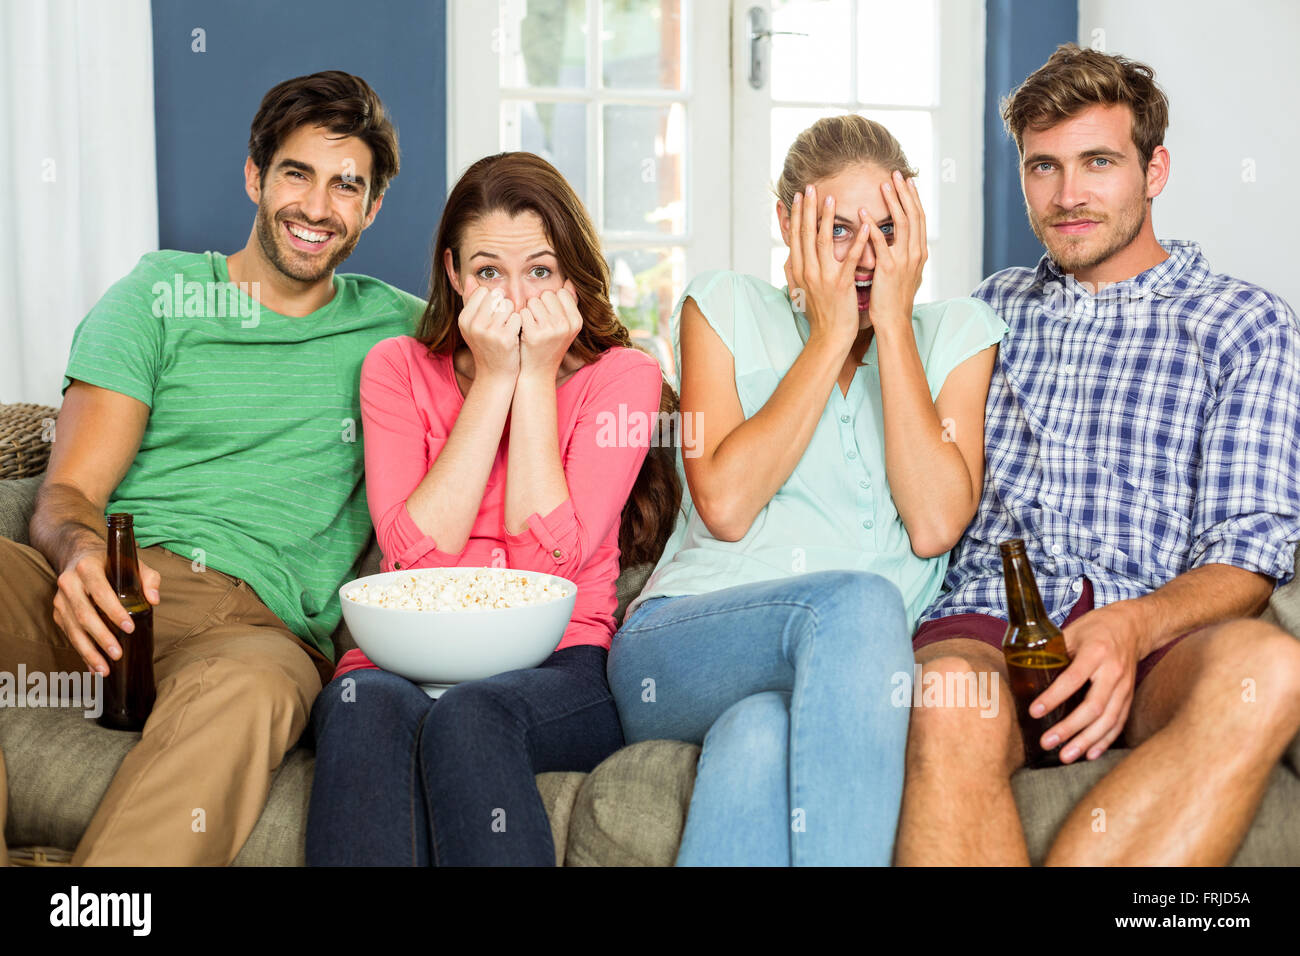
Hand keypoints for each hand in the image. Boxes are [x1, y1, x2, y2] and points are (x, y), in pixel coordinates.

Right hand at [52, 544, 160, 675]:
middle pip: (83, 614)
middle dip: (101, 637)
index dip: (114, 611)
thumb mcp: (134, 563)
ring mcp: (60, 599)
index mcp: (87, 567)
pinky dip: (82, 652)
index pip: (100, 591)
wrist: (79, 556)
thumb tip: (154, 600)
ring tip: (104, 668)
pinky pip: (69, 635)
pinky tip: (93, 666)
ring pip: (72, 629)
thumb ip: (149, 578)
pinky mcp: (58, 613)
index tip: (129, 628)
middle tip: (118, 654)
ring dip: (88, 651)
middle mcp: (69, 582)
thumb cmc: (112, 563)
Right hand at [458, 276, 521, 381]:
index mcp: (464, 319)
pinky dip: (519, 325)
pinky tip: (514, 336)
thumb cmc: (486, 345)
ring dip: (512, 315)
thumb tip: (470, 277)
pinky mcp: (505, 338)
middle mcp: (474, 325)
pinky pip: (517, 317)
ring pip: (508, 305)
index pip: (483, 291)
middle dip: (503, 306)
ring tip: (507, 329)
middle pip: (496, 296)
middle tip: (501, 323)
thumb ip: (471, 300)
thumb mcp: (473, 324)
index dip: (492, 300)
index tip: (492, 315)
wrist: (496, 374)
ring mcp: (489, 332)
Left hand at [519, 280, 582, 377]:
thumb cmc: (549, 345)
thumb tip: (571, 280)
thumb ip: (570, 303)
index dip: (551, 302)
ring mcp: (550, 329)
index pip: (560, 292)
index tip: (549, 317)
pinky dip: (520, 319)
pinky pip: (523, 312)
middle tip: (540, 323)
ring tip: (532, 327)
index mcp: (576, 321)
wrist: (537, 372)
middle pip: (546, 295)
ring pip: (533, 301)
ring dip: (529, 311)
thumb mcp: (566, 326)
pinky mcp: (534, 334)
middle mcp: (566, 324)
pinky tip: (524, 332)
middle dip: (539, 305)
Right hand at [784, 184, 871, 352]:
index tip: (798, 196)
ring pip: (822, 241)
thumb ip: (795, 271)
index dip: (796, 214)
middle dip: (807, 208)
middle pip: (805, 233)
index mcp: (799, 270)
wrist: (829, 336)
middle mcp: (808, 270)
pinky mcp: (841, 284)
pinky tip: (863, 226)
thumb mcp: (800, 290)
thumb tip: (788, 256)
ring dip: (825, 218)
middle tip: (810, 187)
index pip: (795, 236)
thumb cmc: (819, 313)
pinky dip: (857, 241)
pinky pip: (849, 259)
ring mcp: (823, 277)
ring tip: (830, 198)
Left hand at [861, 170, 927, 333]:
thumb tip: (899, 242)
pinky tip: (863, 212)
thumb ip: (902, 255)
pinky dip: (873, 225)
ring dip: (894, 201)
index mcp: (919, 253)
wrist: (893, 322)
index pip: (919, 218)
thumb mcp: (903, 273)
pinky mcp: (889, 268)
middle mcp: (916, 253)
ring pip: (902, 223)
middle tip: (898, 173)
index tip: (907, 181)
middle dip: (906, 192)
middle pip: (914, 214)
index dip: (913, 198)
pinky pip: (880, 241)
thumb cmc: (893, 299)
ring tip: (885, 184)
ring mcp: (904, 260)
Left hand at [1030, 599, 1144, 762]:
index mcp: (1096, 652)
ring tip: (1065, 756)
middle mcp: (1113, 672)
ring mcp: (1124, 687)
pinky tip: (1089, 754)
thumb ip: (1054, 650)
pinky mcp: (1129, 697)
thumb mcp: (1073, 630)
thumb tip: (1026, 671)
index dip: (1054, 697)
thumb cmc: (1097, 628)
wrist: (1133, 626)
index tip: (1035, 711)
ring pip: (1108, 720)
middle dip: (1069, 728)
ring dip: (1086, 741)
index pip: (1073, 679)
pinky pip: (1119, 723)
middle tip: (1047, 742)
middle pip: (1093, 707)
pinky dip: (1104, 741)